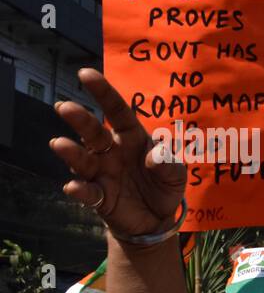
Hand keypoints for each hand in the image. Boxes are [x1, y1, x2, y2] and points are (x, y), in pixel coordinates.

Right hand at [50, 68, 185, 238]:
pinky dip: (80, 190)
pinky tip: (74, 187)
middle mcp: (111, 151)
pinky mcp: (99, 197)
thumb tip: (154, 156)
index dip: (103, 93)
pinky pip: (87, 192)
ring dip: (71, 152)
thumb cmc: (164, 185)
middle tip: (65, 107)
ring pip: (82, 160)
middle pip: (93, 132)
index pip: (117, 111)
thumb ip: (169, 162)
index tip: (86, 74)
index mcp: (131, 138)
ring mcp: (101, 173)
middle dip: (79, 119)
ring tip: (59, 144)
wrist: (158, 218)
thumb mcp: (176, 173)